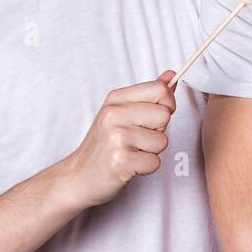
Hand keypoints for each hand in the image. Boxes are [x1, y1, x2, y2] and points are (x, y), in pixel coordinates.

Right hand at [64, 71, 176, 208]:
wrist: (79, 176)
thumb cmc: (104, 144)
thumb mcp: (121, 112)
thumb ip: (148, 95)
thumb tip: (171, 75)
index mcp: (116, 98)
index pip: (161, 89)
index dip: (166, 104)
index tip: (153, 116)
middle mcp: (114, 114)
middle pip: (164, 114)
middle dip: (158, 131)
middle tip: (136, 139)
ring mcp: (117, 137)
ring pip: (162, 141)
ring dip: (151, 151)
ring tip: (130, 152)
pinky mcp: (121, 161)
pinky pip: (155, 163)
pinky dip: (146, 168)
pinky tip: (129, 165)